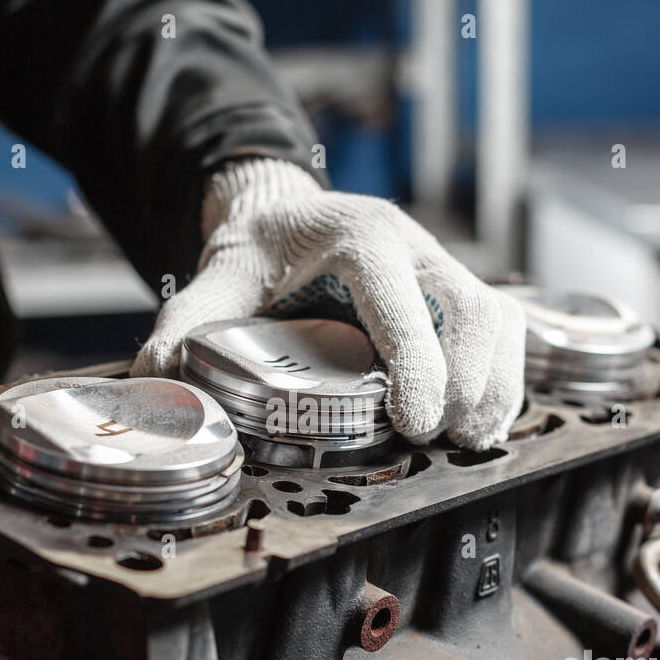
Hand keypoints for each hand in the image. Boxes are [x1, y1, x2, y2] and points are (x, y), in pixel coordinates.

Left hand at [132, 157, 524, 449]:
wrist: (287, 218)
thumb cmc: (258, 253)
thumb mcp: (217, 278)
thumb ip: (186, 323)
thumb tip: (154, 381)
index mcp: (359, 237)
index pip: (404, 300)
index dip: (419, 365)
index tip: (415, 425)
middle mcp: (414, 246)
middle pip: (473, 311)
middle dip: (468, 384)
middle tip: (439, 440)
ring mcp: (442, 267)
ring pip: (499, 321)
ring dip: (495, 387)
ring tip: (468, 439)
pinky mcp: (457, 291)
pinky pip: (505, 330)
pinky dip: (504, 379)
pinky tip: (481, 421)